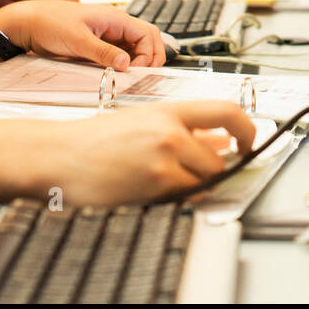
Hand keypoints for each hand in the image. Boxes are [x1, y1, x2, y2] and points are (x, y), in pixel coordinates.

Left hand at [0, 0, 165, 70]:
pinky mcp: (99, 42)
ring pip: (135, 46)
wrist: (28, 22)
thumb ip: (104, 52)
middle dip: (151, 57)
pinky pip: (120, 52)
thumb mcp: (78, 40)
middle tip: (142, 75)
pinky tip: (118, 72)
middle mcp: (115, 24)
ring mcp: (108, 33)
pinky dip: (124, 63)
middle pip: (147, 39)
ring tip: (130, 76)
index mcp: (115, 18)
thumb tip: (127, 65)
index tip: (136, 71)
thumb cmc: (50, 23)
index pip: (147, 34)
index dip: (148, 54)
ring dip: (138, 61)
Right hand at [53, 101, 256, 204]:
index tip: (249, 143)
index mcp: (168, 110)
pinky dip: (177, 198)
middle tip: (190, 173)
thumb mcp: (142, 122)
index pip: (226, 111)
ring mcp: (164, 158)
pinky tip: (153, 189)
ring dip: (193, 185)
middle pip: (218, 158)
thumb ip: (183, 131)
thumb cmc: (94, 141)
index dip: (248, 129)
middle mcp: (170, 131)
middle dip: (210, 170)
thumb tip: (221, 144)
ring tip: (161, 179)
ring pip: (205, 180)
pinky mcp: (156, 184)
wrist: (59, 155)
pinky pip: (185, 196)